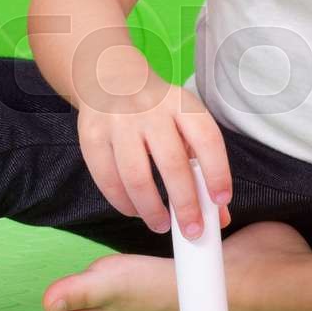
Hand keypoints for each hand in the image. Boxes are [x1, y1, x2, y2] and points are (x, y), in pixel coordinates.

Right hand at [76, 69, 232, 238]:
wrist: (111, 79)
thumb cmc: (160, 111)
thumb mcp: (186, 126)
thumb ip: (204, 168)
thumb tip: (219, 218)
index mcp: (182, 105)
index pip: (206, 139)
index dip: (217, 172)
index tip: (220, 202)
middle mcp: (150, 111)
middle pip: (172, 163)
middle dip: (184, 204)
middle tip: (192, 231)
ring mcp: (118, 123)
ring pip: (135, 176)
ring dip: (151, 209)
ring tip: (161, 226)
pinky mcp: (91, 136)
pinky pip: (107, 178)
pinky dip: (123, 202)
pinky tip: (135, 211)